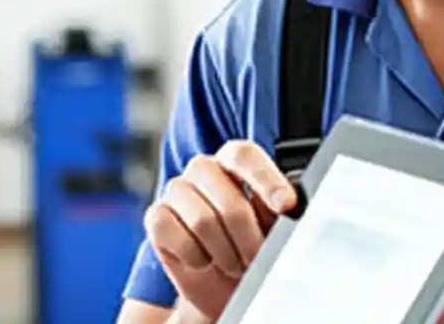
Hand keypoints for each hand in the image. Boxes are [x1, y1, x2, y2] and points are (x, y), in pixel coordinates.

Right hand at [144, 140, 297, 319]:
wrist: (224, 288)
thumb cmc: (252, 249)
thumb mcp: (273, 229)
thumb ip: (277, 211)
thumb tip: (287, 206)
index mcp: (234, 161)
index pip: (244, 155)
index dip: (266, 180)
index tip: (286, 206)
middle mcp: (203, 169)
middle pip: (229, 200)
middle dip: (248, 239)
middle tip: (255, 259)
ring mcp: (176, 190)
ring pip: (203, 222)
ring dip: (224, 254)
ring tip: (232, 263)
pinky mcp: (156, 216)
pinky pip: (173, 234)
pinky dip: (195, 257)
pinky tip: (203, 260)